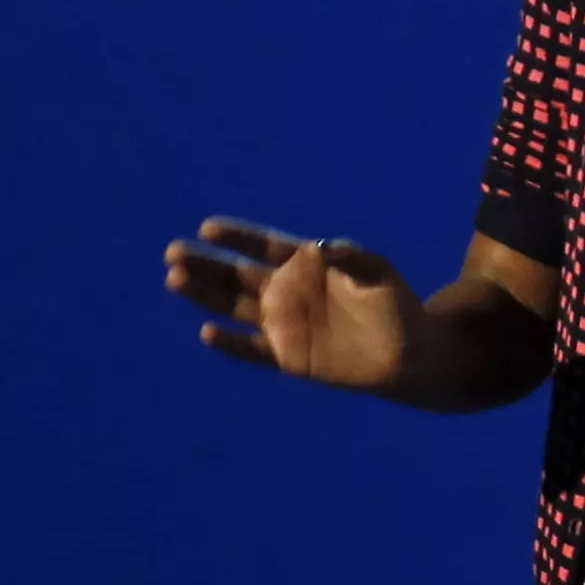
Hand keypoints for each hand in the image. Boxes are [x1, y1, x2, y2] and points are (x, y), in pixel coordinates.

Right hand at [163, 218, 424, 393]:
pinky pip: (252, 349)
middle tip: (174, 252)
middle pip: (238, 275)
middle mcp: (288, 291)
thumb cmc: (396, 305)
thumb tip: (323, 249)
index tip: (208, 228)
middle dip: (206, 263)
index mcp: (307, 264)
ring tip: (176, 279)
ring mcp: (284, 324)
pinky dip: (231, 343)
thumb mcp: (378, 272)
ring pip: (234, 307)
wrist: (410, 352)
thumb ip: (351, 257)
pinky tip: (209, 331)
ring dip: (205, 295)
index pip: (265, 245)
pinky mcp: (288, 356)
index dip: (238, 237)